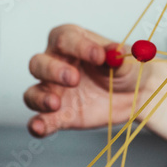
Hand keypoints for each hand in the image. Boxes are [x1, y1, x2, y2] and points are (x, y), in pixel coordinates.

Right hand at [24, 24, 155, 136]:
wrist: (133, 96)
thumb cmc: (124, 70)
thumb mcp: (126, 62)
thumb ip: (118, 57)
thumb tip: (114, 52)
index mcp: (72, 42)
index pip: (65, 39)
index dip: (79, 47)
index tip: (99, 56)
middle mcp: (56, 64)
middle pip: (39, 63)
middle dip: (52, 71)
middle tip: (74, 79)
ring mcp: (54, 91)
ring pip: (33, 92)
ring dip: (40, 98)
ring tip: (55, 104)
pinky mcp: (58, 115)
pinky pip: (41, 120)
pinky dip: (38, 124)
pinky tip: (40, 127)